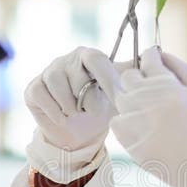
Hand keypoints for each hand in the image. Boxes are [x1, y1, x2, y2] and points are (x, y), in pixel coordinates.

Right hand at [24, 46, 124, 182]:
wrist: (79, 131)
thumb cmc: (101, 107)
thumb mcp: (119, 94)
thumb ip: (131, 76)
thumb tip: (153, 55)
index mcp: (90, 57)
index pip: (97, 59)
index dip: (106, 78)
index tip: (116, 97)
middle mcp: (68, 59)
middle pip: (74, 74)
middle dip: (84, 98)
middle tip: (90, 111)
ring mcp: (48, 71)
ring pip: (56, 83)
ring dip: (69, 106)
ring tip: (76, 114)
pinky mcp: (33, 87)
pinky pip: (41, 96)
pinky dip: (54, 112)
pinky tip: (62, 118)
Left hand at [110, 46, 186, 186]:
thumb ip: (178, 68)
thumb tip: (157, 53)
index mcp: (167, 84)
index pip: (146, 57)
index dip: (151, 61)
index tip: (156, 70)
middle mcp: (147, 100)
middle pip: (128, 77)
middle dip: (139, 82)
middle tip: (155, 97)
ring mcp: (136, 122)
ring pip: (120, 100)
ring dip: (132, 104)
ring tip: (155, 118)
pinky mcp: (130, 143)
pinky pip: (118, 124)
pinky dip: (128, 124)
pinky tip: (148, 132)